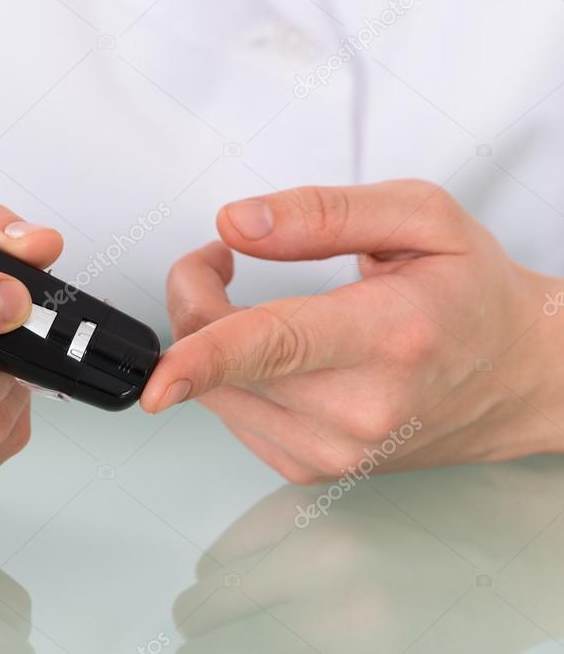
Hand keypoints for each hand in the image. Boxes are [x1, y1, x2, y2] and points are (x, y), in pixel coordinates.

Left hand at [143, 180, 563, 481]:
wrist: (520, 377)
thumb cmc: (475, 296)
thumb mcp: (421, 218)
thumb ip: (322, 213)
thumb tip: (237, 223)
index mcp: (387, 337)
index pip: (278, 346)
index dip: (206, 357)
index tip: (160, 380)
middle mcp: (359, 408)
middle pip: (225, 364)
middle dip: (195, 300)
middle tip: (221, 260)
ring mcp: (334, 450)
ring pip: (216, 393)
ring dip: (208, 341)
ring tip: (251, 303)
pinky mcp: (312, 467)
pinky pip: (233, 415)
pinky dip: (231, 377)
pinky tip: (271, 354)